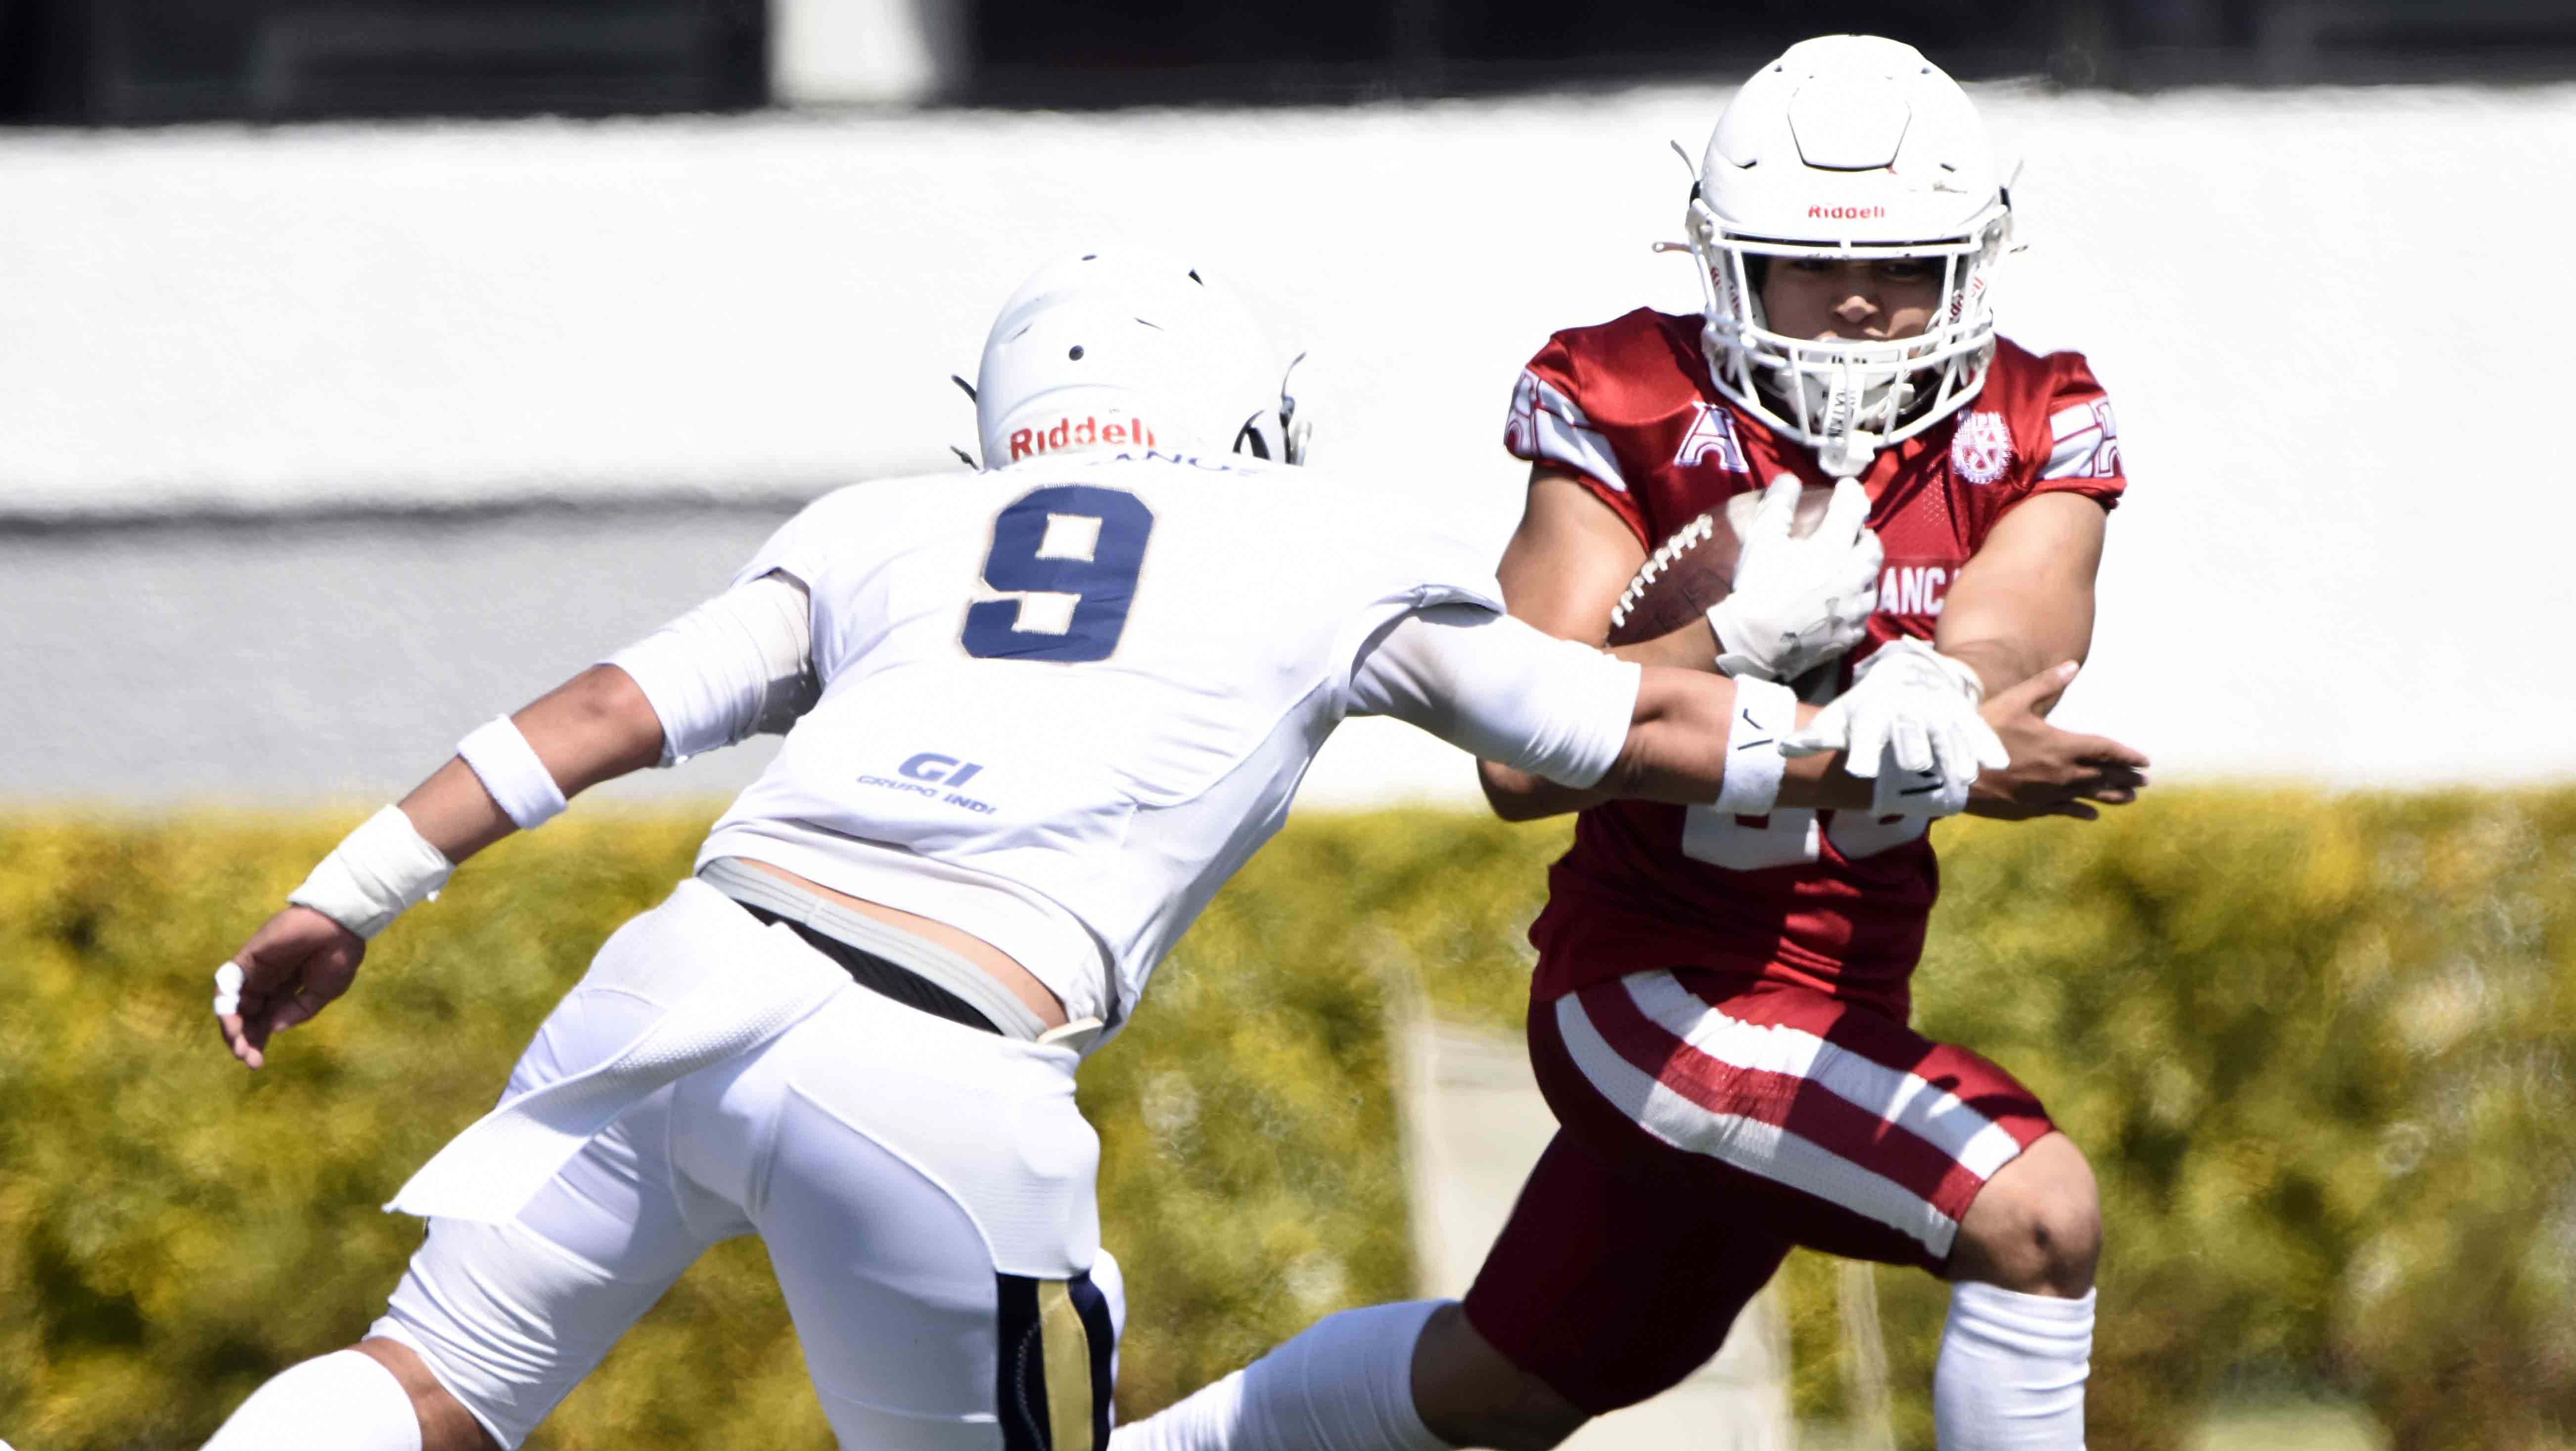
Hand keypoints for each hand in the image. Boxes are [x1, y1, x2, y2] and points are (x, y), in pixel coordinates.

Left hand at [215, 906, 366, 1068]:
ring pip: (232, 1004)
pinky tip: (232, 1023)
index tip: (257, 1063)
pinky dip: (225, 1004)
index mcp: (285, 993)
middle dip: (243, 1040)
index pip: (263, 1021)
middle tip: (247, 1059)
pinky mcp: (247, 959)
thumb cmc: (339, 956)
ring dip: (231, 1027)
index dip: (257, 1042)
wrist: (339, 925)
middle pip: (245, 1017)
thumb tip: (272, 1028)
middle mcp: (266, 984)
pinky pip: (227, 983)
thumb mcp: (324, 993)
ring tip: (239, 1046)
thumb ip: (298, 1011)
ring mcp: (254, 972)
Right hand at [1708, 474, 1882, 681]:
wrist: (1751, 642)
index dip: (1851, 493)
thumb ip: (1778, 505)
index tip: (1846, 487)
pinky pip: (1861, 617)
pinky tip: (1841, 605)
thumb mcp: (1762, 540)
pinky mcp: (1848, 636)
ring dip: (1863, 571)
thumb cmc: (1756, 587)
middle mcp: (1851, 577)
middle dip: (1865, 536)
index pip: (1852, 511)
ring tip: (1849, 570)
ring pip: (1871, 583)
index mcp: (1831, 550)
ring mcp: (1853, 610)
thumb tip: (1789, 479)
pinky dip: (1854, 605)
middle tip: (1854, 533)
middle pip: (1873, 548)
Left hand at [1781, 638, 2006, 815]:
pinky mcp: (1962, 716)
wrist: (1905, 675)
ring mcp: (1938, 712)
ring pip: (1946, 734)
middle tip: (1914, 765)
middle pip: (1910, 732)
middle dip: (1912, 747)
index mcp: (1873, 713)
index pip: (1865, 734)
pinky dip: (1987, 745)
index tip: (1859, 771)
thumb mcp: (1840, 719)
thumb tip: (1782, 749)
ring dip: (1954, 754)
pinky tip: (1997, 764)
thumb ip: (1814, 738)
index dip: (1862, 752)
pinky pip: (1976, 731)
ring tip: (1961, 776)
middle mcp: (1907, 712)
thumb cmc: (1867, 709)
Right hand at [1968, 662, 2150, 819]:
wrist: (1957, 771)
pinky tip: (2093, 814)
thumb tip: (2073, 666)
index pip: (2105, 750)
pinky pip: (2066, 810)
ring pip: (2090, 795)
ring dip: (2112, 796)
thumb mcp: (2015, 700)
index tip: (2145, 761)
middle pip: (2103, 775)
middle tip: (2143, 781)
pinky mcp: (2033, 807)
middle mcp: (2062, 773)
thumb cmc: (1985, 732)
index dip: (2127, 755)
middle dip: (2125, 777)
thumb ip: (2046, 684)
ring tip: (2129, 798)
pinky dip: (2083, 811)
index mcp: (2062, 746)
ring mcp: (2049, 793)